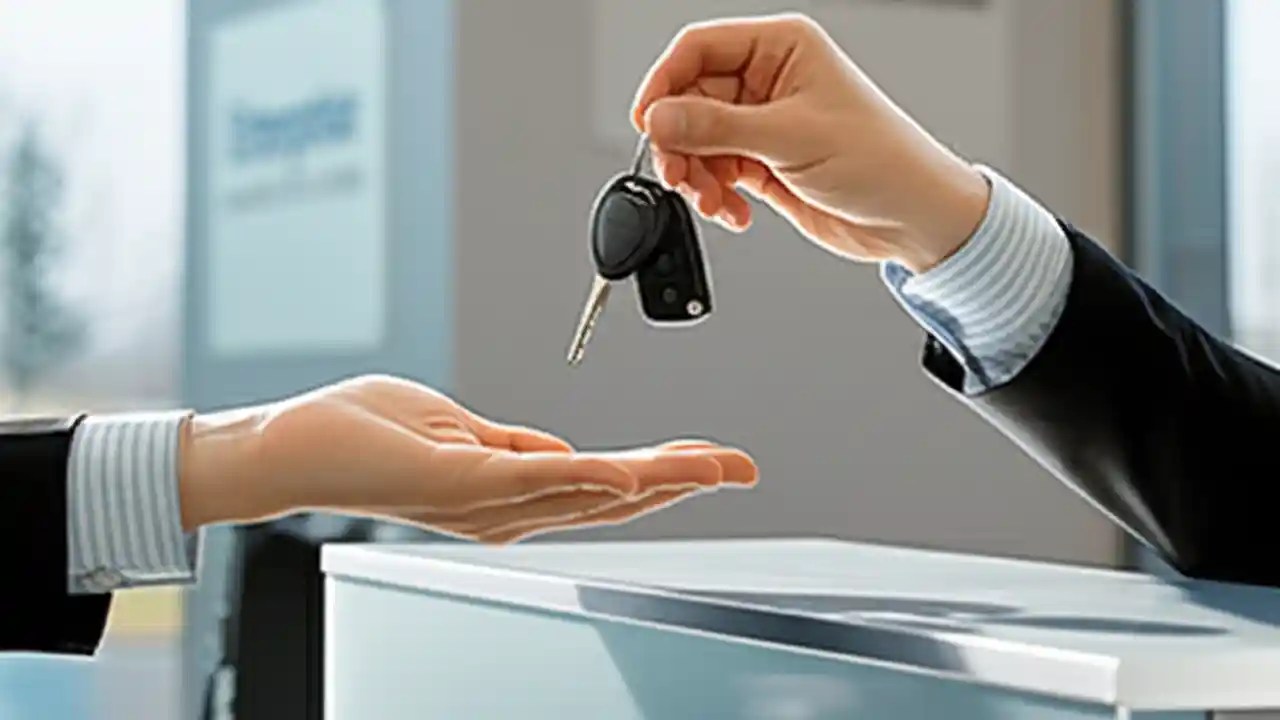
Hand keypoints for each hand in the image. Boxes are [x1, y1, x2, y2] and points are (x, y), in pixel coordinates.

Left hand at [178, 374, 756, 542]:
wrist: (292, 449)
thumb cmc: (363, 435)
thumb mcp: (458, 432)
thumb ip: (515, 446)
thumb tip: (565, 451)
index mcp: (510, 490)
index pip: (605, 483)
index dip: (665, 475)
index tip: (717, 461)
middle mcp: (506, 508)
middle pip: (614, 497)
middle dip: (683, 482)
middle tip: (741, 467)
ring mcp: (486, 500)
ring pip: (589, 491)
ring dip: (656, 480)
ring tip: (710, 466)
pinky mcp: (460, 481)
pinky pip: (535, 478)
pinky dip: (586, 476)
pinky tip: (628, 472)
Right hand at [633, 13, 990, 272]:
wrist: (913, 217)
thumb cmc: (881, 160)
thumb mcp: (791, 137)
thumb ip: (717, 127)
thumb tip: (661, 118)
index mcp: (782, 48)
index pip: (699, 49)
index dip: (664, 83)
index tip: (648, 122)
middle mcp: (770, 80)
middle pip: (690, 99)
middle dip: (681, 142)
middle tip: (678, 174)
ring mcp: (764, 123)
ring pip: (698, 141)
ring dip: (696, 175)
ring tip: (712, 200)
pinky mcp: (764, 162)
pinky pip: (716, 172)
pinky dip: (715, 195)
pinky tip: (733, 210)